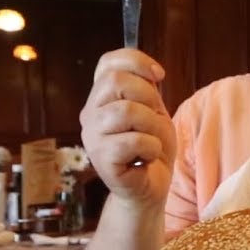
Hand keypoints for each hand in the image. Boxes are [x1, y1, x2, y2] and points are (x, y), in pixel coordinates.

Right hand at [80, 49, 175, 209]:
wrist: (150, 188)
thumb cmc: (152, 148)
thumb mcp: (154, 111)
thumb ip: (147, 89)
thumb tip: (153, 72)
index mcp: (101, 98)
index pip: (108, 62)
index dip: (137, 61)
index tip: (160, 76)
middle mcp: (90, 113)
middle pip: (117, 81)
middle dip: (148, 96)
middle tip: (155, 119)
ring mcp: (92, 136)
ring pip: (127, 111)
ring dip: (153, 126)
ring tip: (152, 142)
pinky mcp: (101, 159)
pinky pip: (134, 141)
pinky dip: (152, 148)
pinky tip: (148, 158)